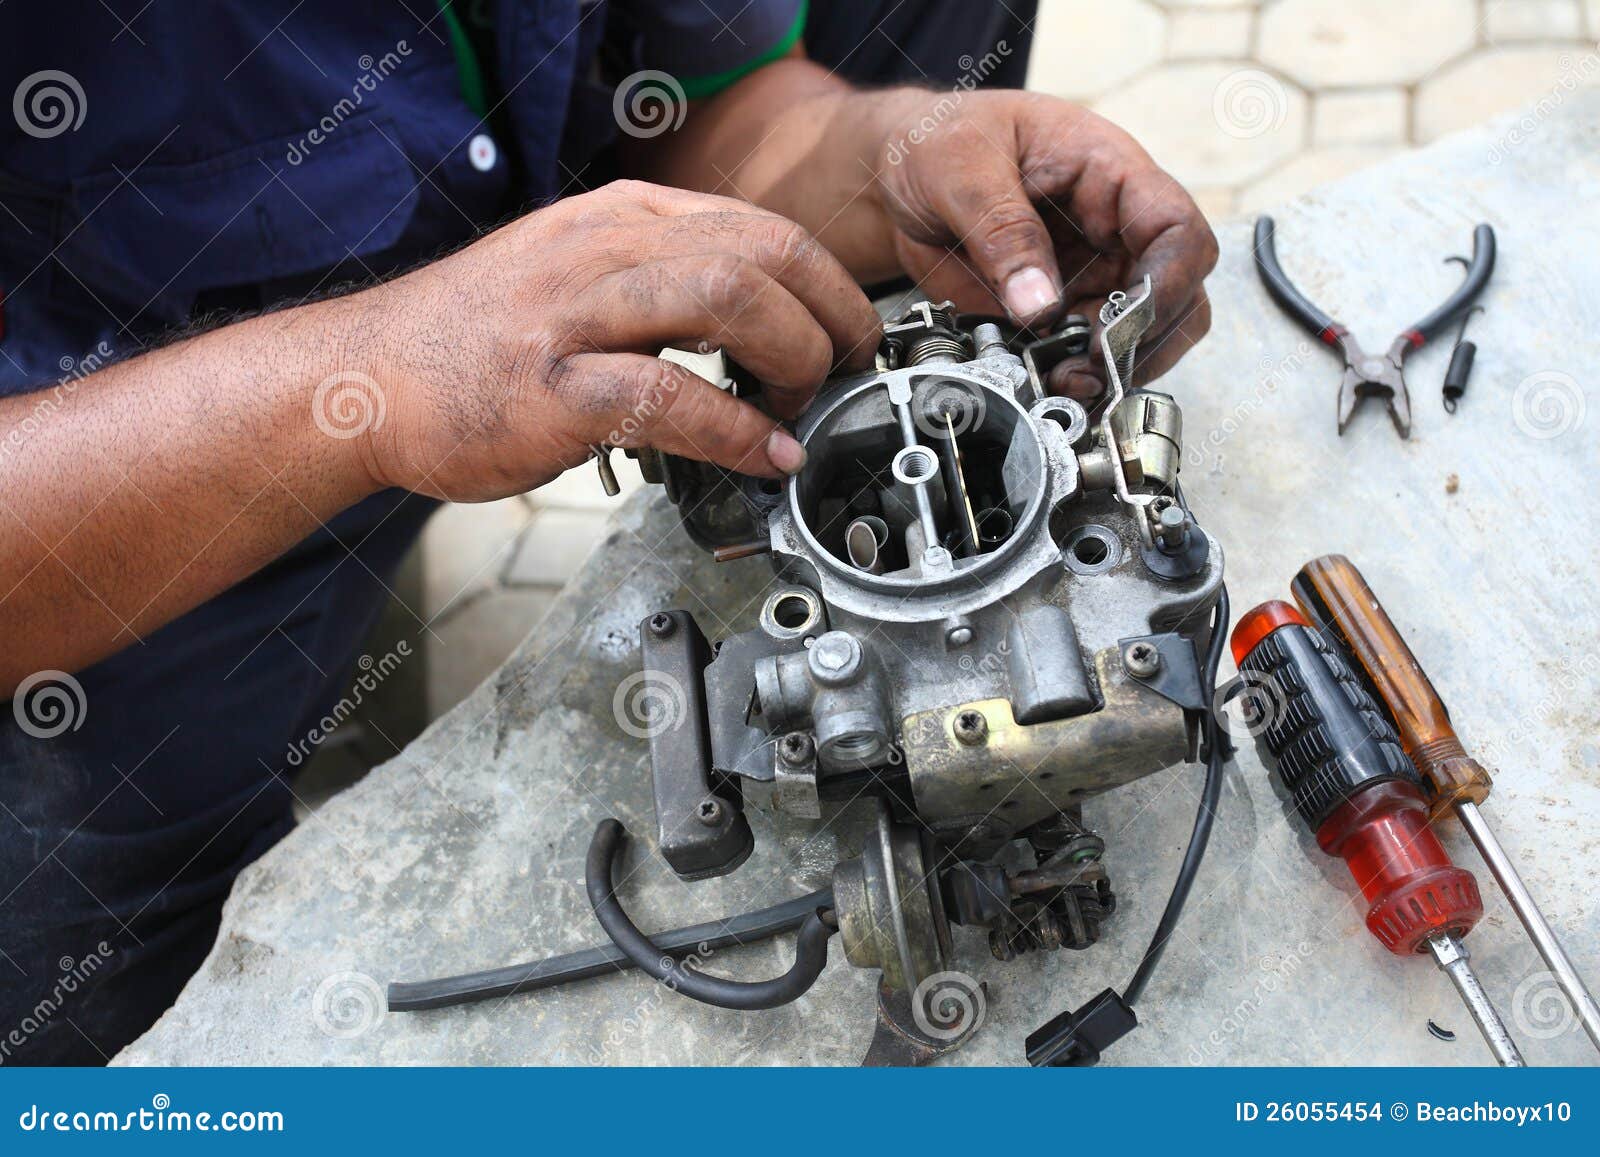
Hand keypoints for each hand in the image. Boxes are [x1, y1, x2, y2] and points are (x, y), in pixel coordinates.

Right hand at [352, 180, 882, 500]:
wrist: (367, 378)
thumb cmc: (478, 340)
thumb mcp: (578, 274)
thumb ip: (663, 284)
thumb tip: (758, 322)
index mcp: (619, 217)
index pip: (760, 225)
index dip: (827, 282)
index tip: (849, 331)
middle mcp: (603, 247)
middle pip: (763, 251)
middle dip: (829, 317)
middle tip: (843, 372)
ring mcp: (574, 312)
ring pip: (728, 298)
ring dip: (793, 358)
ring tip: (803, 406)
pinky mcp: (552, 386)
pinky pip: (670, 395)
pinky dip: (736, 430)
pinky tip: (763, 454)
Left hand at [870, 90, 1216, 396]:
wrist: (901, 172)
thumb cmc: (941, 141)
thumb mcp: (961, 167)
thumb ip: (1003, 232)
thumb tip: (1040, 305)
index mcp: (1109, 172)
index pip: (1177, 229)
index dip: (1169, 281)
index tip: (1127, 323)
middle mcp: (1114, 228)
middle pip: (1179, 295)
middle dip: (1142, 340)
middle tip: (1087, 365)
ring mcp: (1091, 273)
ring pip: (1141, 336)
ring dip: (1110, 369)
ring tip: (1060, 380)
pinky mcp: (1059, 310)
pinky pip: (1087, 355)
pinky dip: (1075, 378)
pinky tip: (1043, 381)